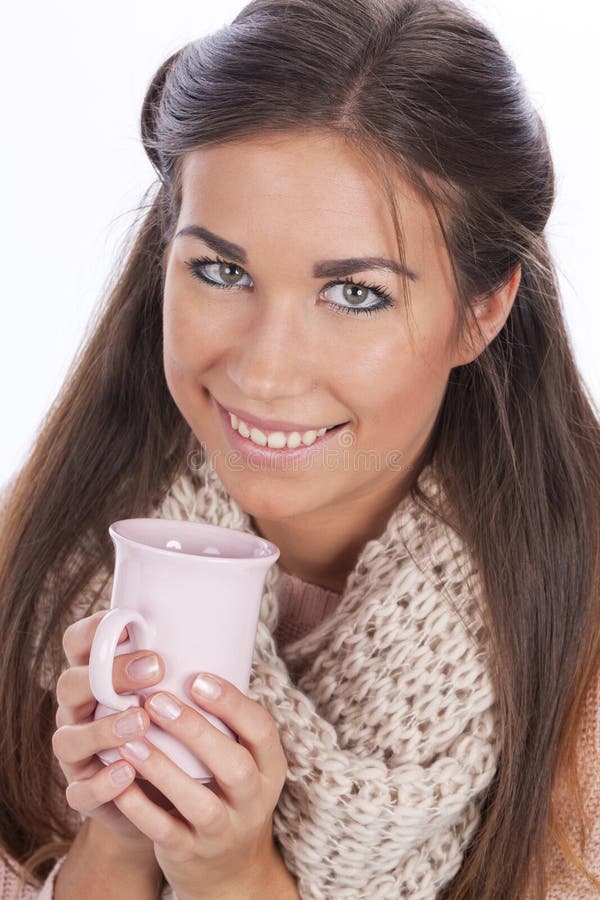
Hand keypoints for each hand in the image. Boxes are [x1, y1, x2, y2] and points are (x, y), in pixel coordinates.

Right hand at [53, 609, 176, 860]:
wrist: (162, 797)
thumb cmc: (170, 730)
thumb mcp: (170, 694)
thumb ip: (177, 671)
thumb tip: (222, 637)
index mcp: (95, 677)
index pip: (78, 643)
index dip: (95, 630)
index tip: (133, 627)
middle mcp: (78, 711)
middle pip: (71, 685)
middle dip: (111, 674)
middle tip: (155, 669)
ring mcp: (77, 754)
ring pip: (69, 738)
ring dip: (104, 728)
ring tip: (141, 722)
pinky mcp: (84, 794)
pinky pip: (80, 791)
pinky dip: (102, 782)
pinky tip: (126, 772)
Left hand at [110, 669, 288, 898]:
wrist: (228, 870)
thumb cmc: (228, 792)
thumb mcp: (244, 759)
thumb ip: (226, 723)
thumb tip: (192, 652)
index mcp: (269, 767)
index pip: (262, 730)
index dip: (232, 704)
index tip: (198, 677)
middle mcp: (253, 799)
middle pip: (233, 764)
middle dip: (194, 730)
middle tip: (156, 700)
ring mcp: (224, 831)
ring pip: (198, 801)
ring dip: (163, 768)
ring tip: (131, 738)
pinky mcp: (191, 855)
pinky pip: (166, 832)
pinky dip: (142, 809)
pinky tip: (119, 784)